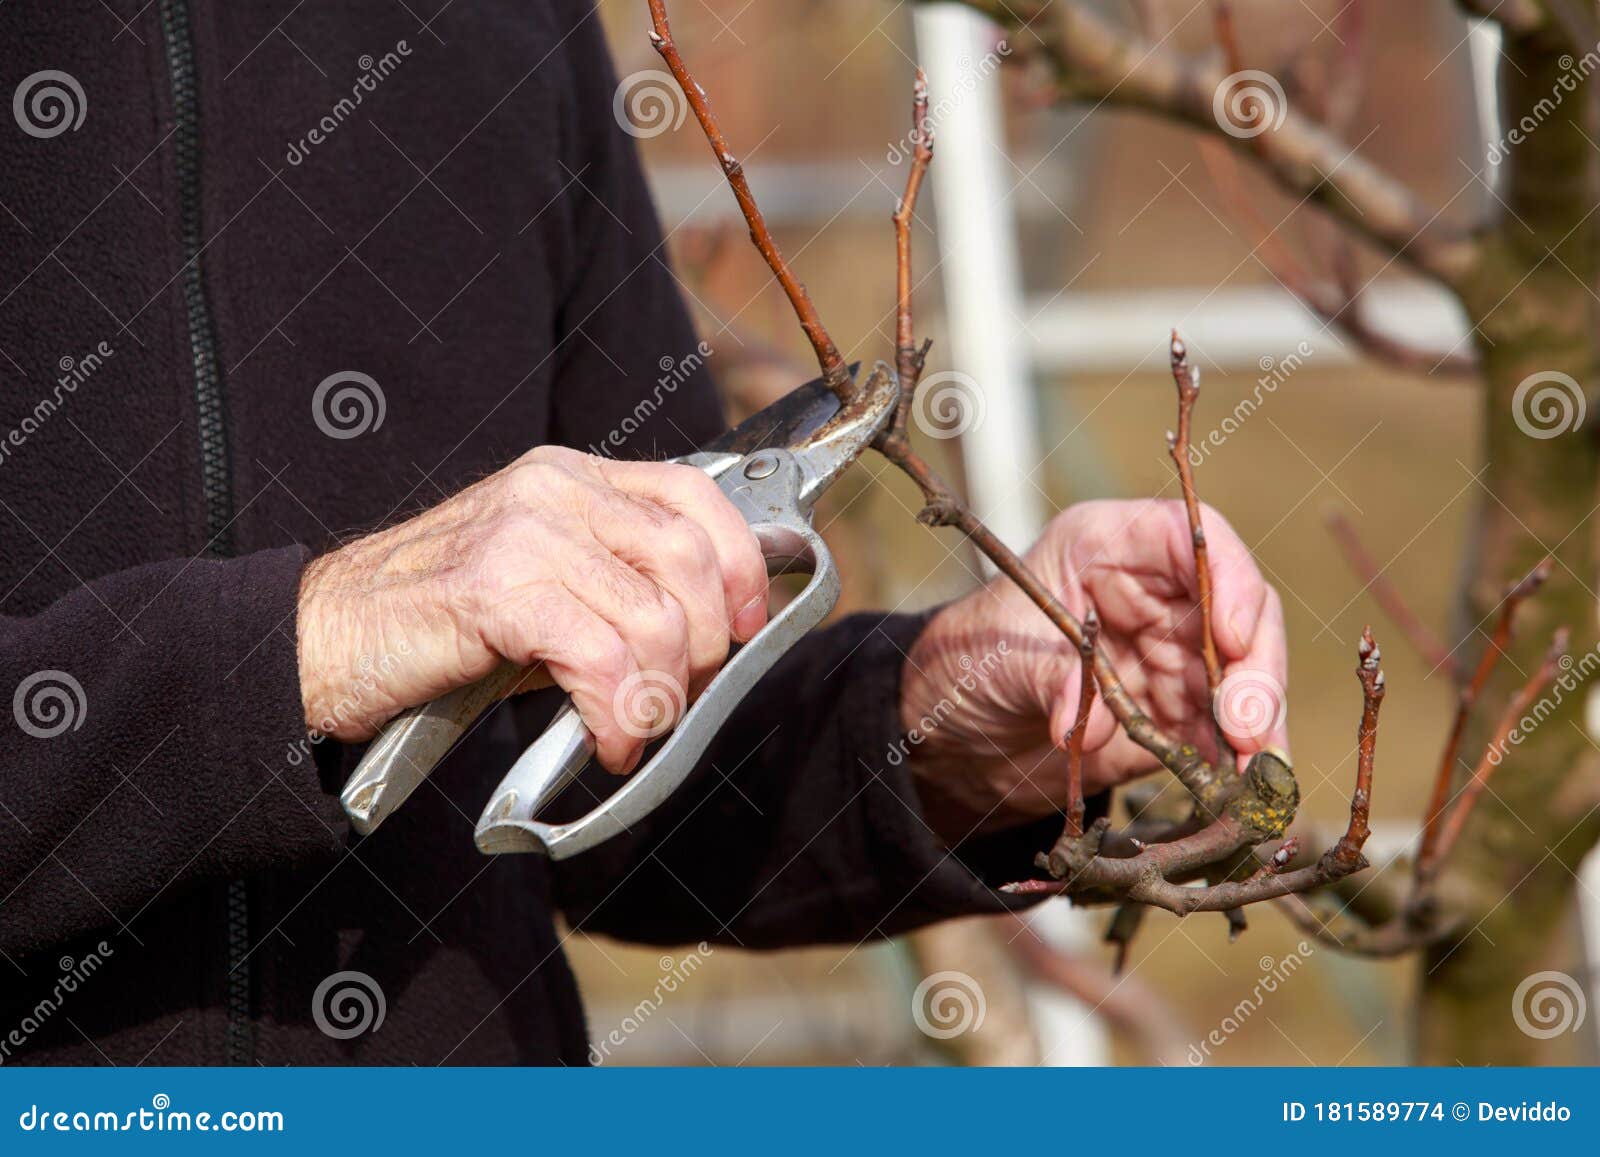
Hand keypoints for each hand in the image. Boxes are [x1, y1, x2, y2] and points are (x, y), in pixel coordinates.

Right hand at [296, 446, 767, 771]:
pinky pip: (601, 658)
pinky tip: (605, 741)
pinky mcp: (496, 588)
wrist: (323, 638)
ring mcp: (525, 532)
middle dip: (705, 646)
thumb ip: (619, 586)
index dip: (741, 563)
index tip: (747, 624)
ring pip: (654, 617)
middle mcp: (555, 489)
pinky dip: (618, 714)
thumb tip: (708, 636)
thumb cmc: (439, 622)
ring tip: (633, 728)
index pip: (695, 494)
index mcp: (573, 477)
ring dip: (660, 695)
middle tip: (676, 698)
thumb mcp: (546, 583)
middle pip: (689, 559)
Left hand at [899, 499, 1286, 834]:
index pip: (1191, 540)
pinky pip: (1226, 733)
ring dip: (1260, 726)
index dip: (1228, 581)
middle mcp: (1159, 594)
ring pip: (1244, 679)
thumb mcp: (1003, 654)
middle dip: (1255, 672)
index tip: (1232, 638)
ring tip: (1260, 774)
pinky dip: (1243, 762)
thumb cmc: (978, 657)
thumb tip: (1089, 729)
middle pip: (1238, 614)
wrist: (966, 723)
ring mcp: (1176, 654)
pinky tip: (1252, 792)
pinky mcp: (1182, 713)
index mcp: (1112, 546)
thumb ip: (1053, 681)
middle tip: (1247, 730)